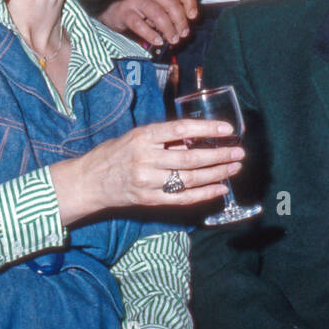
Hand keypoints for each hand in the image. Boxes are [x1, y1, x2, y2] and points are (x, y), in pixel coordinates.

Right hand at [48, 118, 244, 224]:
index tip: (227, 129)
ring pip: (190, 179)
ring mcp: (148, 182)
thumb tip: (197, 136)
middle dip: (219, 155)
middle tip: (238, 151)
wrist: (89, 181)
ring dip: (216, 173)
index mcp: (143, 137)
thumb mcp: (136, 137)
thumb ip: (164, 138)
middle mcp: (146, 159)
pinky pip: (183, 198)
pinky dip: (204, 194)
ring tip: (234, 167)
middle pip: (190, 157)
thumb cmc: (115, 154)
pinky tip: (220, 188)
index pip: (180, 129)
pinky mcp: (150, 199)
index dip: (206, 129)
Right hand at [97, 0, 197, 48]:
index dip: (190, 1)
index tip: (193, 16)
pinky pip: (140, 25)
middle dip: (180, 20)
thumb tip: (188, 20)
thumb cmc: (140, 4)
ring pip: (157, 14)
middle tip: (183, 33)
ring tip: (173, 39)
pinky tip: (157, 41)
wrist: (110, 3)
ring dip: (168, 29)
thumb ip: (172, 5)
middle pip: (170, 2)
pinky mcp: (125, 12)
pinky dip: (151, 35)